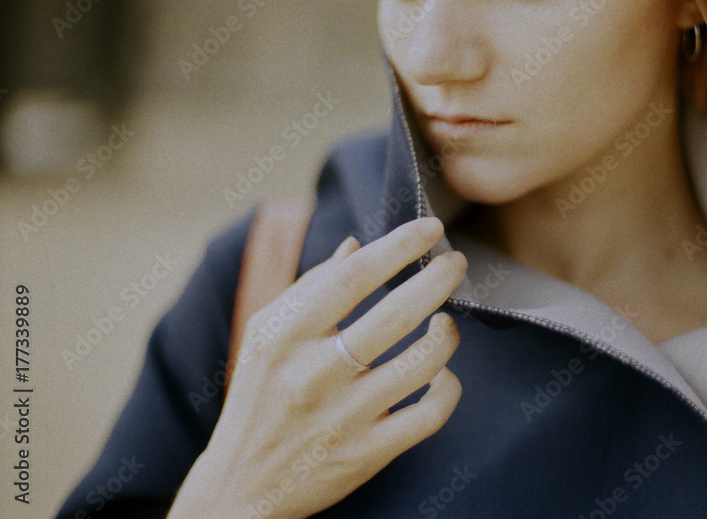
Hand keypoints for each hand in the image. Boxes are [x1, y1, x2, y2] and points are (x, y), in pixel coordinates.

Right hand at [167, 217, 465, 518]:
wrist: (241, 487)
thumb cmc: (257, 398)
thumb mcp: (263, 335)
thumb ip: (310, 287)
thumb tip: (357, 246)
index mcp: (283, 337)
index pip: (352, 277)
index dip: (398, 246)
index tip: (430, 228)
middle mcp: (312, 375)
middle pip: (394, 315)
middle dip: (436, 281)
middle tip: (457, 263)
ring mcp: (343, 418)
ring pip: (421, 364)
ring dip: (447, 335)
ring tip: (446, 323)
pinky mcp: (366, 454)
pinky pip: (429, 415)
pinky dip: (448, 388)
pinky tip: (442, 373)